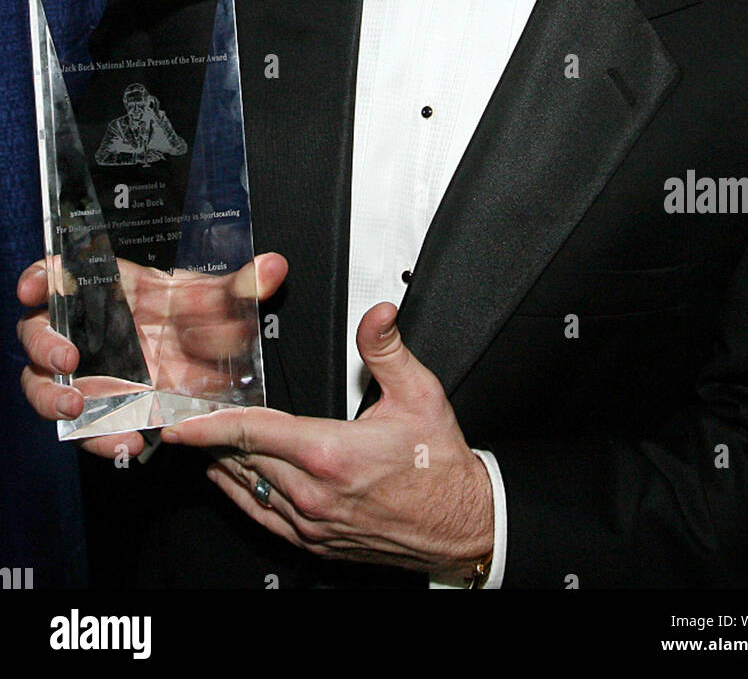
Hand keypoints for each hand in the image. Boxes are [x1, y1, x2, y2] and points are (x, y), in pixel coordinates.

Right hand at [16, 252, 287, 458]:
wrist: (206, 370)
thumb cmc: (201, 323)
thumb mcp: (222, 306)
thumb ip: (243, 288)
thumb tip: (274, 267)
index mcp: (111, 290)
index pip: (59, 273)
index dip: (40, 276)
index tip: (34, 285)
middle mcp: (88, 329)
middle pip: (37, 329)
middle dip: (43, 343)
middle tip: (66, 358)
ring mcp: (88, 371)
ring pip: (41, 381)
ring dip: (50, 396)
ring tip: (78, 407)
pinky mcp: (99, 410)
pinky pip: (80, 426)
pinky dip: (96, 437)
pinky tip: (122, 441)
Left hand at [161, 303, 493, 580]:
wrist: (461, 523)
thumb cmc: (440, 465)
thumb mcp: (420, 395)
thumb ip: (388, 349)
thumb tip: (377, 313)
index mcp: (332, 453)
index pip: (254, 432)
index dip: (210, 424)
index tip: (179, 420)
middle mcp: (314, 493)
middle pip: (242, 458)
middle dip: (209, 437)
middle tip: (183, 416)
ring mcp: (312, 522)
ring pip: (247, 488)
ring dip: (219, 464)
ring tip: (196, 441)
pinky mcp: (316, 542)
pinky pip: (262, 517)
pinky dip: (238, 495)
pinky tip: (225, 480)